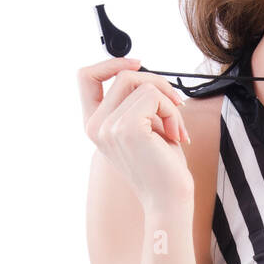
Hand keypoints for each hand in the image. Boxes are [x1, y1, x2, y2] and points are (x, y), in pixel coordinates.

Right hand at [77, 56, 193, 209]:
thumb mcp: (144, 128)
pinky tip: (176, 135)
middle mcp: (96, 126)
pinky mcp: (127, 128)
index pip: (86, 78)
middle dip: (158, 85)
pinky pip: (154, 96)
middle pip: (124, 76)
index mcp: (95, 125)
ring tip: (176, 129)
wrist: (169, 200)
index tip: (138, 63)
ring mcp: (108, 127)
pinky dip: (172, 111)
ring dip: (168, 102)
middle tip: (177, 106)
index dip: (110, 63)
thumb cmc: (162, 168)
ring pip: (143, 84)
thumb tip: (144, 72)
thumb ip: (136, 102)